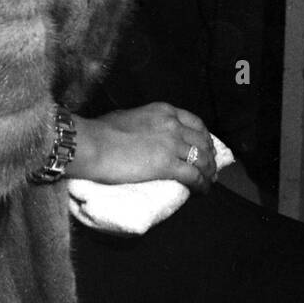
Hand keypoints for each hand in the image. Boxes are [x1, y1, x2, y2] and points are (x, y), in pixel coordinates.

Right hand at [67, 104, 215, 192]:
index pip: (195, 123)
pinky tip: (202, 191)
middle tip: (210, 169)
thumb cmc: (101, 131)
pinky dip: (201, 184)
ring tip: (208, 182)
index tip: (205, 147)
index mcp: (164, 111)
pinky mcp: (168, 165)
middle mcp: (173, 125)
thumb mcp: (128, 116)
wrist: (93, 144)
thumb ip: (144, 121)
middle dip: (210, 157)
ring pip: (202, 159)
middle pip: (203, 142)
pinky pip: (194, 176)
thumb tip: (144, 130)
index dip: (204, 137)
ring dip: (209, 172)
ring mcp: (172, 144)